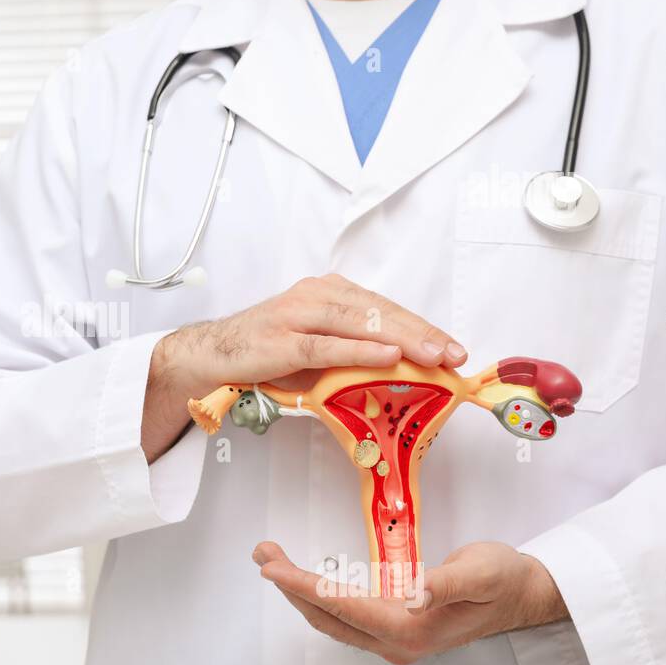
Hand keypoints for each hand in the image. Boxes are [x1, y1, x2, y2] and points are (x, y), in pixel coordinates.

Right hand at [143, 274, 467, 460]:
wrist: (211, 355)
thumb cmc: (265, 354)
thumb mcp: (315, 350)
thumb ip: (351, 352)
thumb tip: (398, 373)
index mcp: (328, 292)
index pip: (383, 307)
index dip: (420, 326)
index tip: (451, 347)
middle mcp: (315, 294)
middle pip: (378, 310)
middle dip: (422, 332)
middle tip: (454, 353)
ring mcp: (297, 314)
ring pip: (360, 322)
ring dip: (402, 338)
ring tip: (433, 355)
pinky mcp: (282, 340)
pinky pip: (328, 345)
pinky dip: (360, 350)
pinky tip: (389, 356)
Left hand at [253, 540, 568, 664]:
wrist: (523, 596)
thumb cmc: (503, 579)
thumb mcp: (481, 572)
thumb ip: (447, 583)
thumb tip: (416, 594)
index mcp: (410, 627)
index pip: (342, 605)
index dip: (303, 586)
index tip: (274, 568)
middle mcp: (396, 641)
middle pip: (326, 615)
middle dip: (289, 585)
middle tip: (263, 553)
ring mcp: (393, 639)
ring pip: (330, 619)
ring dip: (299, 591)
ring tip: (273, 560)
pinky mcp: (394, 629)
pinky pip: (343, 617)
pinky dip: (318, 597)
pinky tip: (305, 581)